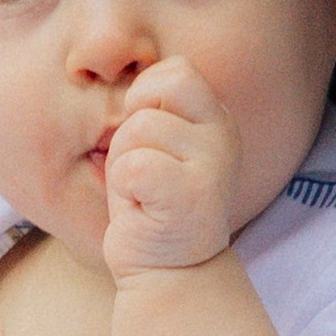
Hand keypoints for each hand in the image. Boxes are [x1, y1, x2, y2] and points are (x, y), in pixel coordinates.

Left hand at [98, 57, 243, 272]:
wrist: (170, 271)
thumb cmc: (152, 202)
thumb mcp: (159, 145)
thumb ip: (155, 109)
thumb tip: (113, 64)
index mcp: (217, 118)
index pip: (175, 70)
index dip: (146, 95)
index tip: (148, 137)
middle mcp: (223, 136)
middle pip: (149, 98)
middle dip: (130, 133)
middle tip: (144, 171)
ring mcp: (213, 166)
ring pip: (136, 132)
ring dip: (124, 165)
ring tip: (144, 194)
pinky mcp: (192, 197)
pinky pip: (134, 168)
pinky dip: (124, 190)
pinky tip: (143, 210)